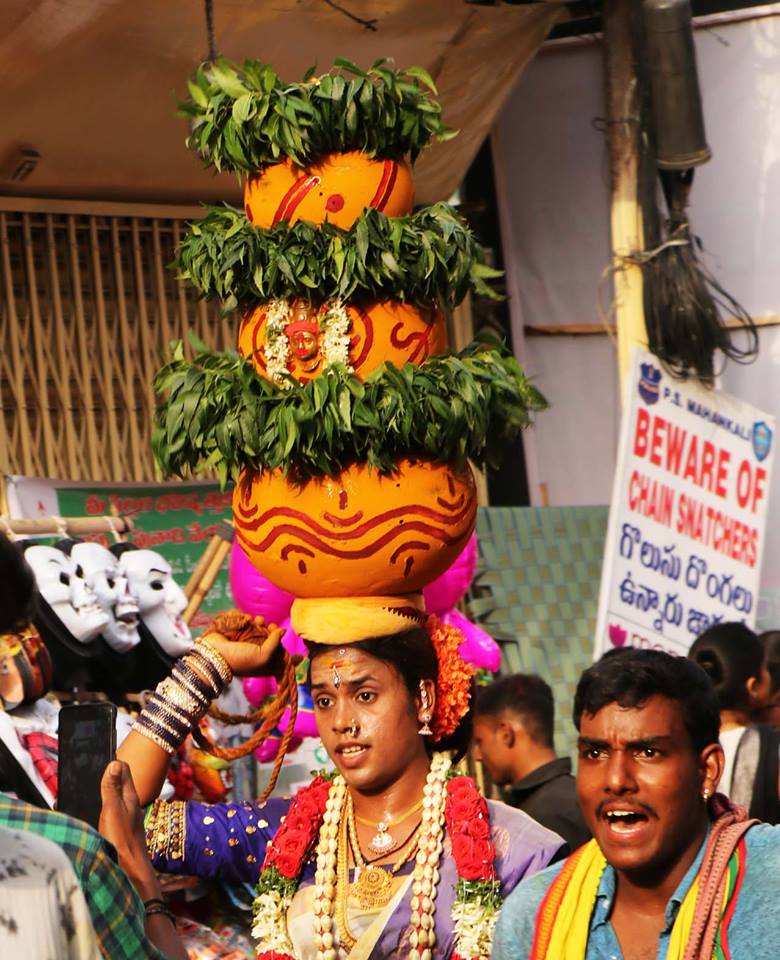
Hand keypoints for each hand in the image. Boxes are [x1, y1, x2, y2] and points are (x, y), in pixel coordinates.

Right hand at [99, 760, 159, 900]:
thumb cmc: (122, 839)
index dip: (113, 760)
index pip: (124, 770)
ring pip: (116, 797)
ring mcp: (126, 818)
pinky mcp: (121, 830)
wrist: (130, 870)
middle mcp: (130, 805)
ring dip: (107, 789)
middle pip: (120, 783)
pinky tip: (97, 810)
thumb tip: (115, 762)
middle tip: (96, 765)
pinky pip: (112, 811)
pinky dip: (104, 805)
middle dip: (110, 773)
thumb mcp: (113, 809)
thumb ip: (112, 788)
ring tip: (95, 782)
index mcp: (129, 796)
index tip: (102, 750)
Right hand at [201, 621, 288, 677]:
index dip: (293, 658)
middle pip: (273, 639)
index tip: (302, 654)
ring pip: (261, 628)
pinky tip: (247, 619)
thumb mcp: (263, 656)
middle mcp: (258, 652)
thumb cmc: (240, 660)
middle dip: (274, 631)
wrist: (214, 654)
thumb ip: (276, 643)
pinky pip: (248, 621)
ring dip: (261, 622)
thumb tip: (284, 630)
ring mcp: (248, 640)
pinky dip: (249, 619)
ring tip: (258, 621)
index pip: (283, 661)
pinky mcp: (239, 630)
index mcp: (266, 664)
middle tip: (272, 627)